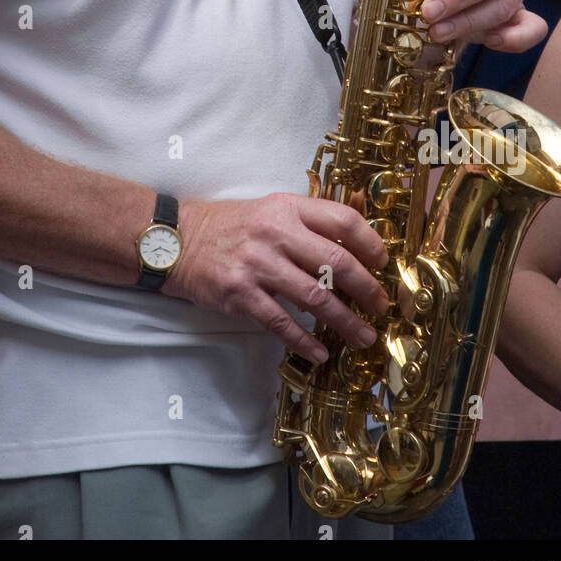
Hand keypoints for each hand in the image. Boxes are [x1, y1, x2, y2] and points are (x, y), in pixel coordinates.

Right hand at [164, 193, 389, 365]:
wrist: (177, 239)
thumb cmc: (231, 226)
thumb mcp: (271, 209)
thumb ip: (308, 222)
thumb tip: (357, 244)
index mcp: (287, 207)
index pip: (342, 219)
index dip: (370, 243)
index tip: (383, 263)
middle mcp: (275, 232)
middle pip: (336, 261)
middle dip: (366, 288)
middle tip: (380, 306)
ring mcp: (257, 264)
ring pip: (315, 297)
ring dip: (345, 321)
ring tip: (363, 336)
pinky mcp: (240, 293)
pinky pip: (280, 322)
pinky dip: (303, 340)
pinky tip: (319, 352)